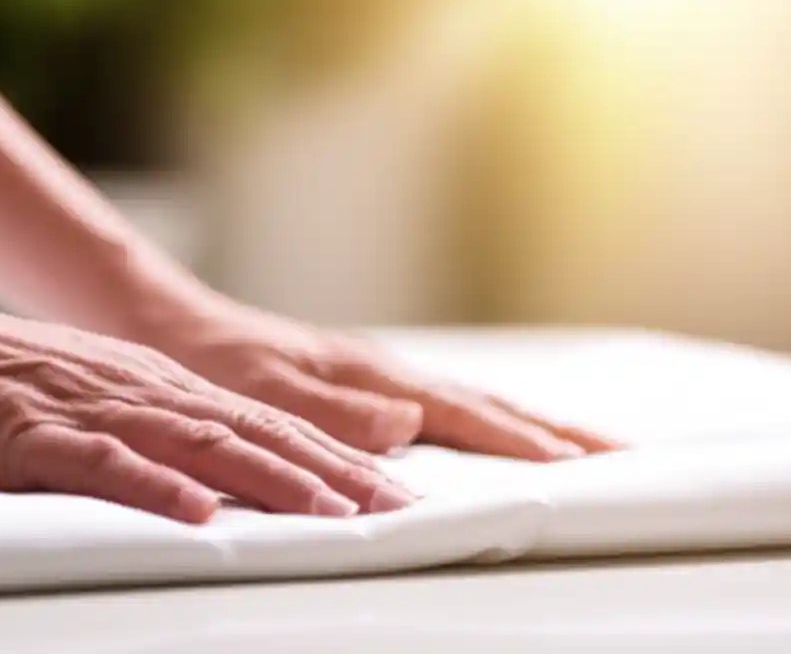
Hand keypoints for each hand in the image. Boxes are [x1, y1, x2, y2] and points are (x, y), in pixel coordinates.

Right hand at [0, 298, 415, 523]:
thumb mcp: (94, 400)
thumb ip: (155, 430)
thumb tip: (217, 475)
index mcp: (157, 386)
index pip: (263, 425)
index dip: (333, 459)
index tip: (390, 492)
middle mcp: (141, 392)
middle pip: (254, 434)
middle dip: (332, 473)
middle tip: (396, 507)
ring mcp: (93, 411)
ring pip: (199, 444)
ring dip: (270, 479)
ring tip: (331, 512)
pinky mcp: (34, 435)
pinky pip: (103, 463)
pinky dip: (154, 486)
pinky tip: (195, 509)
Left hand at [137, 299, 621, 459]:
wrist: (168, 325)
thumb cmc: (211, 360)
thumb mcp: (261, 391)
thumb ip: (335, 411)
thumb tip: (410, 423)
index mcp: (372, 378)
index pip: (470, 416)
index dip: (530, 445)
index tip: (593, 466)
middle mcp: (384, 373)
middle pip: (489, 405)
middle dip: (557, 431)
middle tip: (622, 455)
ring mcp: (375, 375)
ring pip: (470, 402)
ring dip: (529, 425)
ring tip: (579, 447)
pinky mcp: (358, 382)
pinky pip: (442, 404)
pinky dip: (484, 420)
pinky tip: (488, 432)